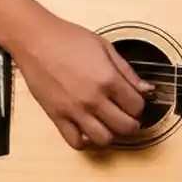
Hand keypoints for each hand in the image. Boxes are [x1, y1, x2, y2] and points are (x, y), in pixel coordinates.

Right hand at [11, 15, 153, 149]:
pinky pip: (75, 142)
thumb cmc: (69, 39)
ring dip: (112, 134)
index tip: (135, 102)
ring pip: (104, 139)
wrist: (36, 41)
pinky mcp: (57, 117)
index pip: (136, 106)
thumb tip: (145, 88)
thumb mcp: (105, 47)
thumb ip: (127, 71)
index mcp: (108, 78)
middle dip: (132, 123)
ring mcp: (75, 110)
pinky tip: (88, 129)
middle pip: (125, 126)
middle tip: (128, 117)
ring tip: (109, 124)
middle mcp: (93, 98)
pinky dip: (85, 141)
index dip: (139, 105)